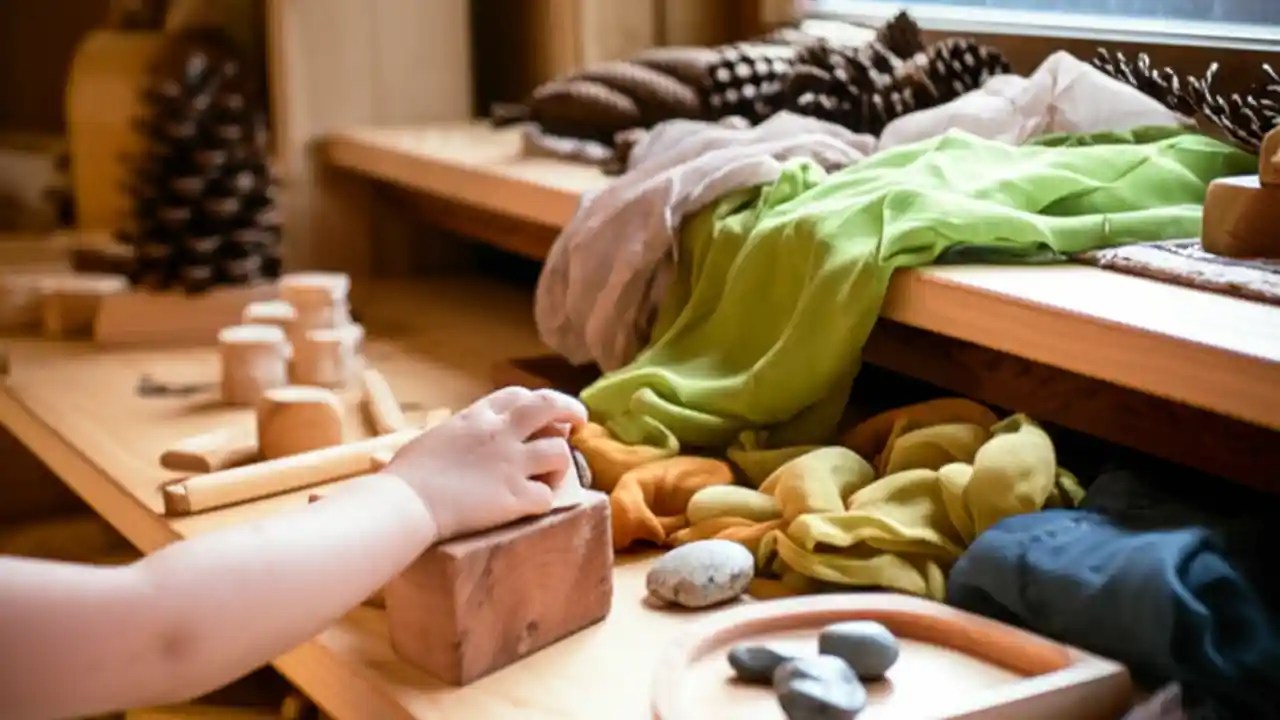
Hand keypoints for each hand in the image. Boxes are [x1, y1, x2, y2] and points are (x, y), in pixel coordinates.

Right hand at [383, 387, 588, 541]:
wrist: (407, 502)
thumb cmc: (407, 473)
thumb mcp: (435, 437)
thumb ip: (460, 434)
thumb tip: (462, 440)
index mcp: (477, 416)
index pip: (518, 394)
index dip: (535, 400)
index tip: (542, 411)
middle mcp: (501, 433)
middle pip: (550, 407)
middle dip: (571, 410)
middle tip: (580, 422)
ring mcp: (512, 464)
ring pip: (559, 452)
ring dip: (560, 463)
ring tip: (552, 474)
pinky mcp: (515, 497)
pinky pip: (547, 496)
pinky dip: (544, 501)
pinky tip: (534, 505)